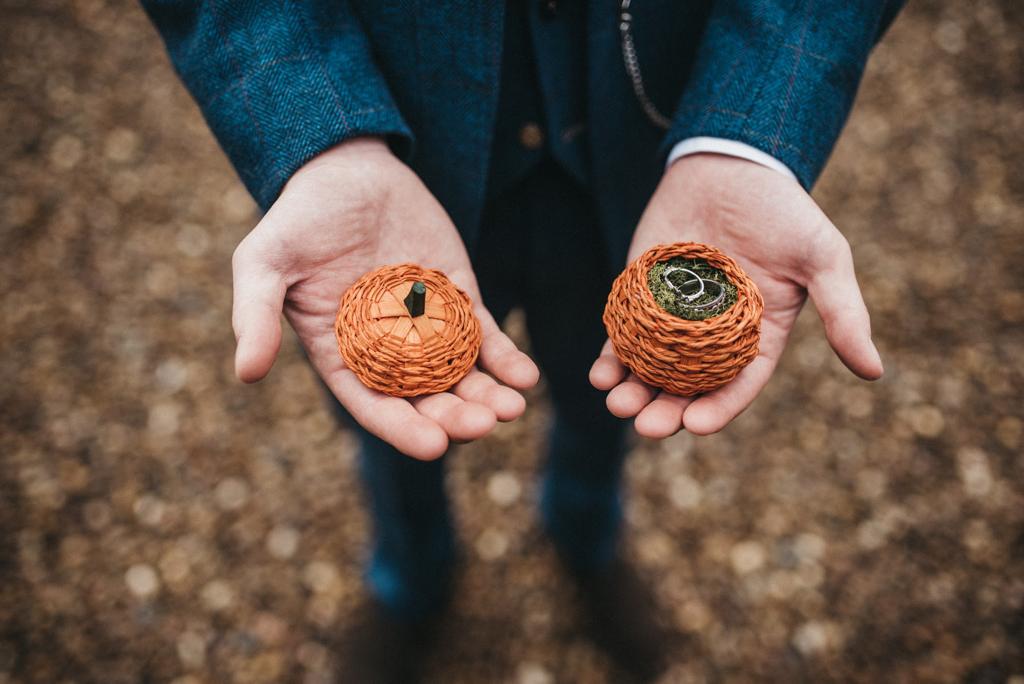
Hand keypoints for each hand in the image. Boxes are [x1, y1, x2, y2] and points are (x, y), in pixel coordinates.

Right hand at [232, 137, 538, 458]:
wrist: (348, 170)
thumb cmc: (300, 219)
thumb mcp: (265, 262)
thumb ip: (257, 314)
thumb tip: (245, 373)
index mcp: (343, 356)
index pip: (373, 404)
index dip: (402, 429)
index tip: (433, 447)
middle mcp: (388, 353)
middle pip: (426, 398)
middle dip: (455, 417)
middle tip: (483, 425)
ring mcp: (428, 328)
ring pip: (461, 374)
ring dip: (488, 396)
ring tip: (512, 408)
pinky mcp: (459, 299)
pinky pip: (485, 336)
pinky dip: (505, 358)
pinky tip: (526, 377)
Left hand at [590, 154, 882, 436]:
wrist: (728, 162)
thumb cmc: (781, 209)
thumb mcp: (823, 257)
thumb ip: (843, 312)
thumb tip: (875, 371)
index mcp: (758, 336)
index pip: (737, 384)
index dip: (718, 408)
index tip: (695, 426)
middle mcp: (713, 335)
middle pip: (688, 386)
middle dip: (666, 410)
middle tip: (645, 425)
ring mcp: (673, 318)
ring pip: (651, 368)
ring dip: (634, 391)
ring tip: (617, 403)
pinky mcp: (641, 296)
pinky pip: (624, 335)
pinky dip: (612, 357)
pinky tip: (600, 374)